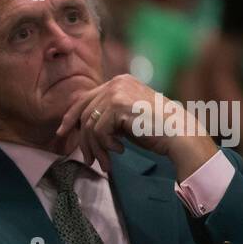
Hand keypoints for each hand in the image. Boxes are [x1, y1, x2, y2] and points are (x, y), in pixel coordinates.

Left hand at [56, 74, 216, 178]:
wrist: (180, 134)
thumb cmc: (156, 130)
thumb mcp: (126, 118)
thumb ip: (107, 115)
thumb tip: (79, 125)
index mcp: (120, 82)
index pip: (85, 98)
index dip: (71, 117)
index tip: (62, 132)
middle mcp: (117, 82)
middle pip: (84, 112)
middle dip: (83, 139)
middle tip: (88, 159)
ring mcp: (117, 91)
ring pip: (89, 124)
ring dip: (96, 148)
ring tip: (105, 161)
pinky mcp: (118, 105)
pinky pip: (98, 130)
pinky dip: (106, 145)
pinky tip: (121, 150)